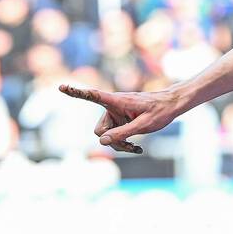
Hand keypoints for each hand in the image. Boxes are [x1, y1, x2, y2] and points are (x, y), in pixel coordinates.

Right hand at [58, 84, 187, 153]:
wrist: (171, 105)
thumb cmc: (160, 111)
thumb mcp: (144, 125)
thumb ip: (123, 133)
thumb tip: (101, 141)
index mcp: (117, 101)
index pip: (93, 95)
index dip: (77, 92)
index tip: (61, 86)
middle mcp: (112, 106)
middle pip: (100, 130)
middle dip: (112, 140)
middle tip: (130, 146)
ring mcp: (115, 114)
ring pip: (106, 135)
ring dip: (118, 143)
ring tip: (136, 147)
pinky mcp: (119, 120)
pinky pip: (113, 135)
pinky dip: (122, 142)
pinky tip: (136, 147)